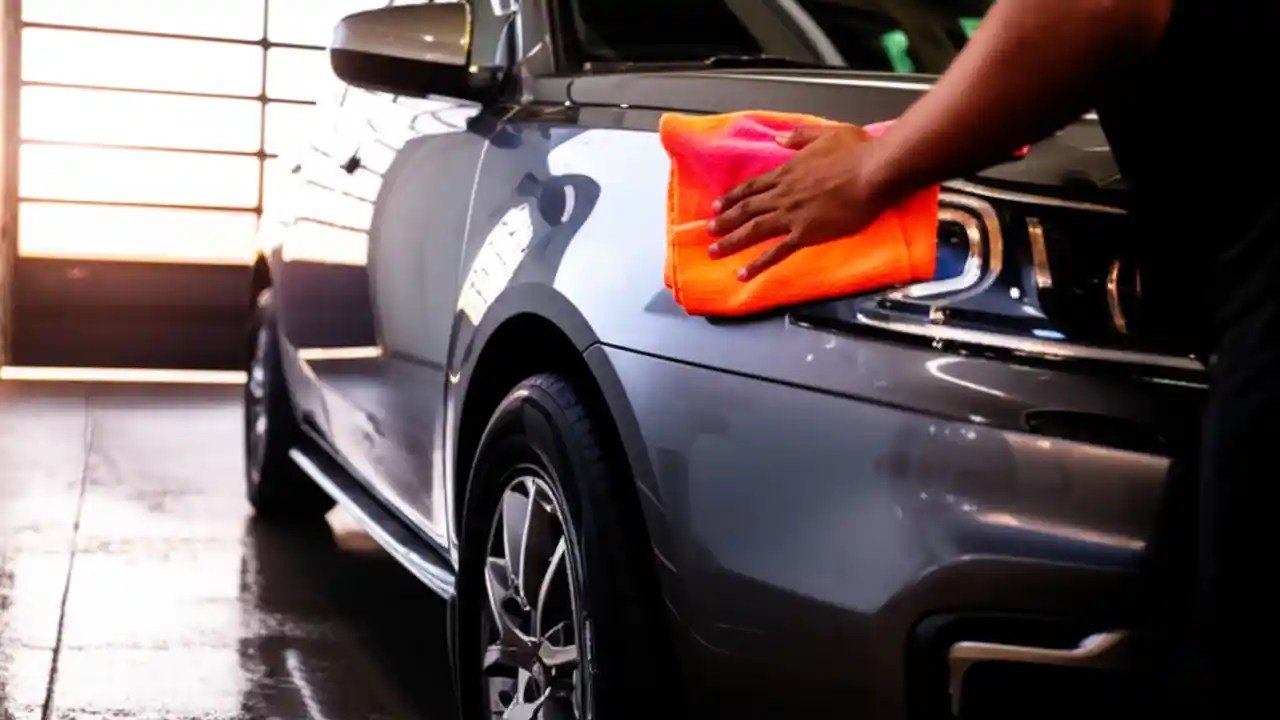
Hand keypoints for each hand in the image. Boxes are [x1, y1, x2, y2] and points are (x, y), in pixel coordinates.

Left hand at [708, 124, 888, 281]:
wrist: (874, 172)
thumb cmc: (856, 152)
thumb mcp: (825, 134)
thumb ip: (800, 137)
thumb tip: (779, 138)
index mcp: (788, 170)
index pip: (753, 186)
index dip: (733, 197)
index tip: (717, 206)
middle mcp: (783, 194)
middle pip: (747, 209)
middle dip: (725, 221)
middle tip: (708, 232)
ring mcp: (791, 215)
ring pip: (753, 230)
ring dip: (731, 242)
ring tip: (714, 253)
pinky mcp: (804, 234)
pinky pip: (776, 252)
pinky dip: (757, 264)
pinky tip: (742, 275)